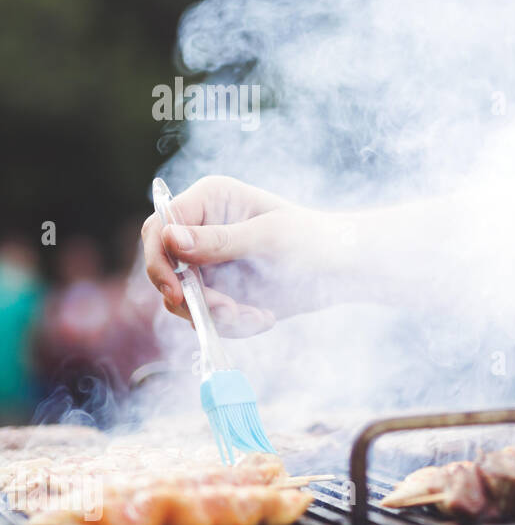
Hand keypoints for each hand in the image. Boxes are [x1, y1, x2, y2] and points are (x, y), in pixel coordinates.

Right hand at [140, 175, 342, 336]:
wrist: (345, 269)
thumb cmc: (316, 240)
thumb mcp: (270, 237)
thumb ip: (220, 240)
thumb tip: (170, 238)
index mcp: (210, 200)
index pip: (160, 227)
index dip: (159, 259)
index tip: (177, 291)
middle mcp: (200, 229)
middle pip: (164, 268)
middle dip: (194, 298)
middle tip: (231, 311)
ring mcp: (208, 263)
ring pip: (184, 299)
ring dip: (218, 315)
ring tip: (258, 316)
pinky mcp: (219, 290)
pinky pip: (207, 315)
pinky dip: (233, 323)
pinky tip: (265, 317)